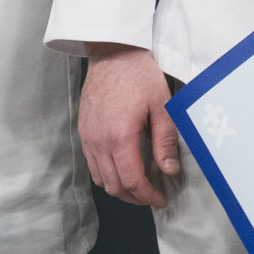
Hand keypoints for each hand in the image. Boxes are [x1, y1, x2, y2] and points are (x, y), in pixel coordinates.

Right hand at [79, 43, 180, 207]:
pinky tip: (123, 170)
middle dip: (135, 197)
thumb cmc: (140, 75)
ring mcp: (87, 137)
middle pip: (114, 186)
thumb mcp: (162, 105)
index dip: (147, 196)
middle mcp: (98, 141)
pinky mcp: (83, 131)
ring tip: (140, 188)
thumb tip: (169, 170)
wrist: (113, 53)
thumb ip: (165, 141)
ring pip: (100, 179)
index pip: (132, 180)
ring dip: (120, 189)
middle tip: (153, 197)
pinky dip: (107, 175)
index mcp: (119, 137)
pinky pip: (92, 165)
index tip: (161, 200)